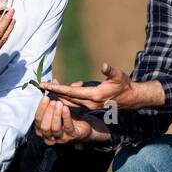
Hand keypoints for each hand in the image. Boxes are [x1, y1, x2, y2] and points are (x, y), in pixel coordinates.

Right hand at [34, 91, 104, 145]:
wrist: (83, 127)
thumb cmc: (67, 117)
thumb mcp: (60, 106)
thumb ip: (56, 94)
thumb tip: (54, 80)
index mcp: (42, 130)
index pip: (38, 119)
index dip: (41, 108)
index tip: (45, 97)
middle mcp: (49, 137)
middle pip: (44, 126)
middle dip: (48, 112)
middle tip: (53, 100)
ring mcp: (60, 139)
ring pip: (54, 128)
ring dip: (56, 114)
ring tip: (60, 103)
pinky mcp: (72, 137)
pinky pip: (67, 127)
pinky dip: (65, 117)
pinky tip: (66, 108)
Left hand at [40, 62, 158, 110]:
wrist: (130, 98)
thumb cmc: (124, 85)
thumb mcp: (118, 76)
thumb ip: (110, 71)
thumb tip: (103, 65)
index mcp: (94, 95)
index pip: (71, 92)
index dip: (57, 88)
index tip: (45, 85)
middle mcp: (89, 103)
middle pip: (66, 98)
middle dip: (54, 92)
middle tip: (41, 85)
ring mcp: (89, 107)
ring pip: (69, 102)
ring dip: (59, 95)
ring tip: (48, 88)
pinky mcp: (90, 107)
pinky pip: (74, 103)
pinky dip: (66, 98)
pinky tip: (61, 92)